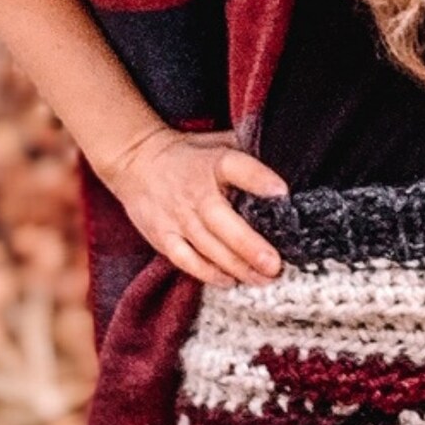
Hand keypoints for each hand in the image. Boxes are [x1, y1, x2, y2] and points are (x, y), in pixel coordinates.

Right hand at [98, 125, 288, 286]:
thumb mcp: (216, 142)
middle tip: (275, 264)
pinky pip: (187, 261)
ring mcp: (177, 218)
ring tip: (263, 280)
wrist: (135, 160)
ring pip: (209, 248)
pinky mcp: (163, 236)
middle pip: (223, 223)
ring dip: (238, 267)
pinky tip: (230, 282)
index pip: (236, 167)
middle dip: (250, 247)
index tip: (282, 192)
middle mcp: (195, 192)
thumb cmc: (188, 156)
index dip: (259, 179)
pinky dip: (209, 274)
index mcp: (212, 163)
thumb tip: (288, 162)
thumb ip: (248, 153)